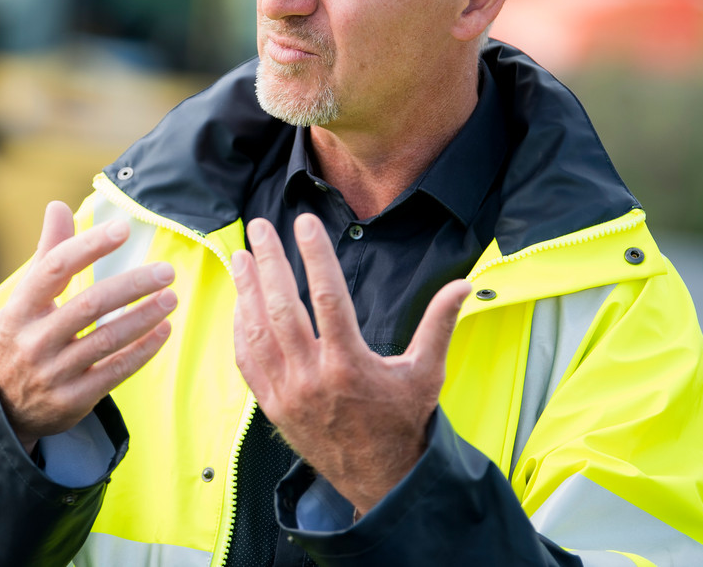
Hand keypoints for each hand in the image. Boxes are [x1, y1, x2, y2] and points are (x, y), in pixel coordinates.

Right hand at [0, 201, 176, 452]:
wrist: (3, 407)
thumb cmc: (22, 338)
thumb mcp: (25, 299)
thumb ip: (48, 253)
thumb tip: (57, 206)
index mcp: (20, 308)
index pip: (55, 268)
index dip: (90, 246)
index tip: (122, 229)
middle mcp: (34, 340)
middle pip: (89, 304)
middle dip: (131, 285)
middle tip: (165, 271)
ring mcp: (53, 372)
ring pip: (107, 339)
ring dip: (144, 317)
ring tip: (171, 298)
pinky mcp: (73, 399)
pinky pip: (115, 371)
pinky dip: (143, 350)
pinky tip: (163, 331)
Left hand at [232, 214, 470, 514]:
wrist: (381, 479)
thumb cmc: (403, 421)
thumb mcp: (426, 373)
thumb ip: (439, 324)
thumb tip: (463, 285)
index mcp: (350, 365)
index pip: (327, 296)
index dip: (315, 255)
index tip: (304, 223)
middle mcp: (313, 377)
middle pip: (282, 308)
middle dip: (269, 262)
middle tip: (261, 227)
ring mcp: (288, 393)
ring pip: (258, 331)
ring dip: (247, 290)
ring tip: (242, 256)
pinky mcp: (272, 406)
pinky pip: (247, 360)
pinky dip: (240, 329)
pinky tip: (239, 303)